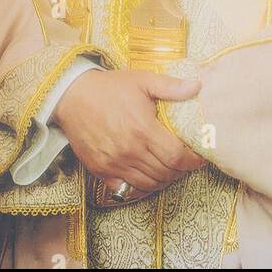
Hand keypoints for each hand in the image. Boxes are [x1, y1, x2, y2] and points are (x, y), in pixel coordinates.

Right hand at [52, 68, 205, 201]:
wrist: (73, 96)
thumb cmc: (110, 88)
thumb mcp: (142, 80)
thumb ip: (171, 86)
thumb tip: (197, 86)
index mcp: (143, 129)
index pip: (176, 156)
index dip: (192, 160)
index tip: (199, 157)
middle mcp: (130, 151)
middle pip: (165, 173)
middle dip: (180, 169)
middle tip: (185, 161)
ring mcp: (115, 164)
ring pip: (149, 184)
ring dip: (163, 180)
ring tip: (168, 168)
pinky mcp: (101, 171)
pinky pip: (127, 190)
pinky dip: (141, 188)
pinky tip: (147, 177)